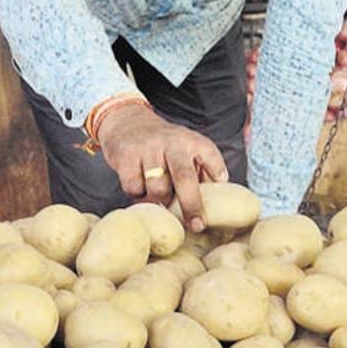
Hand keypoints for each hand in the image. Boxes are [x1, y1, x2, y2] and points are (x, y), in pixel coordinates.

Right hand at [97, 104, 227, 231]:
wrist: (126, 122)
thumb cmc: (162, 144)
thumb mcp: (186, 148)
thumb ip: (202, 171)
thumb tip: (216, 203)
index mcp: (190, 141)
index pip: (209, 154)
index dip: (217, 171)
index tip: (220, 186)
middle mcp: (171, 142)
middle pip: (184, 177)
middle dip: (191, 205)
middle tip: (197, 225)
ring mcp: (148, 148)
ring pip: (158, 189)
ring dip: (159, 199)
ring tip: (159, 194)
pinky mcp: (126, 156)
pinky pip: (134, 188)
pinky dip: (138, 194)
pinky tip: (140, 185)